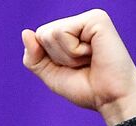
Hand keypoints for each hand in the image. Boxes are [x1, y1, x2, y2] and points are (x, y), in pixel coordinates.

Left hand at [22, 9, 135, 125]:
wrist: (110, 98)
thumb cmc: (86, 87)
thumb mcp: (50, 73)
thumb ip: (34, 56)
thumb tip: (25, 32)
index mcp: (73, 32)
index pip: (39, 37)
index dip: (49, 59)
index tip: (73, 67)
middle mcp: (81, 22)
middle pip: (43, 34)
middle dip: (57, 57)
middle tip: (82, 64)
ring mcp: (90, 18)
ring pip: (51, 33)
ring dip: (67, 56)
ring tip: (88, 59)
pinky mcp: (97, 19)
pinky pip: (63, 32)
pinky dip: (73, 51)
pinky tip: (93, 54)